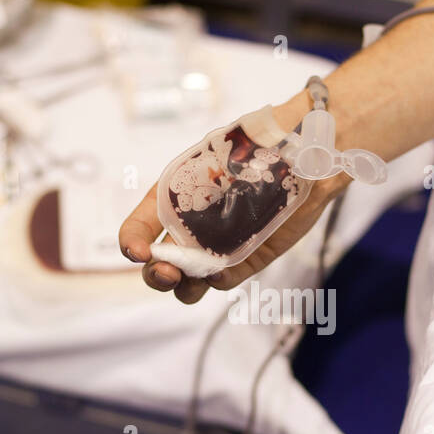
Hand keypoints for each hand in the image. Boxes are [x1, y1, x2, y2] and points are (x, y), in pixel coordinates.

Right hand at [117, 173, 345, 303]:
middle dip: (156, 276)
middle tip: (167, 273)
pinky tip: (218, 275)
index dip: (130, 242)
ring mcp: (217, 246)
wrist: (302, 152)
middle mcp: (190, 228)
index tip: (137, 251)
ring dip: (183, 288)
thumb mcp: (213, 154)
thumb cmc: (254, 145)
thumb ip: (190, 183)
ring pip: (188, 283)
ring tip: (189, 280)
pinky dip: (218, 282)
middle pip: (159, 266)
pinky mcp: (248, 258)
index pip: (138, 228)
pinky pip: (226, 279)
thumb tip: (171, 216)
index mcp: (172, 200)